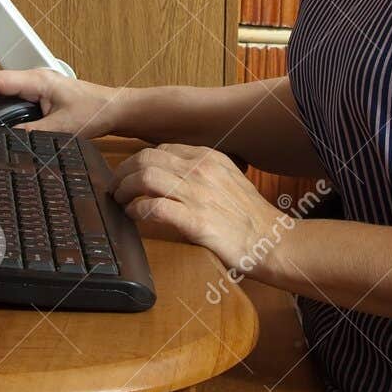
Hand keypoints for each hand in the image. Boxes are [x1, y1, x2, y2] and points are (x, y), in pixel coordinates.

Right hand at [0, 68, 131, 137]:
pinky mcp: (40, 97)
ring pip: (0, 91)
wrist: (116, 110)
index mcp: (37, 80)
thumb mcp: (62, 128)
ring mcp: (36, 87)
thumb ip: (32, 134)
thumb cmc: (96, 112)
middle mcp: (34, 79)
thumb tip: (5, 140)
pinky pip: (11, 99)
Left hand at [110, 143, 285, 276]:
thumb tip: (171, 177)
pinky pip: (154, 207)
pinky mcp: (196, 220)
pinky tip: (135, 216)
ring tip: (121, 203)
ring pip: (145, 177)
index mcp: (209, 157)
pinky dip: (137, 210)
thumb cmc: (251, 218)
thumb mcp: (228, 180)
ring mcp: (198, 194)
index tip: (128, 176)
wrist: (275, 242)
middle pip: (146, 158)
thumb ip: (202, 173)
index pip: (161, 149)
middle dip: (123, 173)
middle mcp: (202, 170)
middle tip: (116, 190)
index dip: (137, 162)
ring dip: (125, 190)